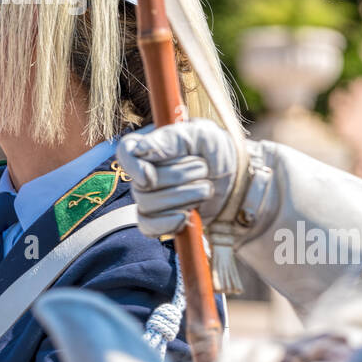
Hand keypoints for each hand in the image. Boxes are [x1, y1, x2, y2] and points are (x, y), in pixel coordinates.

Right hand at [116, 119, 241, 237]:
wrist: (236, 178)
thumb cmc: (214, 149)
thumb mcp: (199, 134)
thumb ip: (170, 140)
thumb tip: (141, 150)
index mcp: (147, 145)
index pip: (125, 153)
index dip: (133, 167)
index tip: (150, 176)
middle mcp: (143, 171)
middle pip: (142, 184)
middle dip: (179, 178)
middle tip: (203, 168)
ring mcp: (149, 197)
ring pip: (148, 205)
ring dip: (183, 197)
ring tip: (206, 187)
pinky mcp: (159, 219)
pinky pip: (149, 227)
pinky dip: (168, 224)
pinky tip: (187, 216)